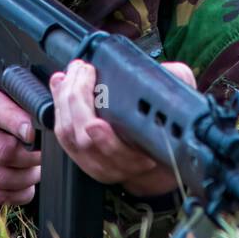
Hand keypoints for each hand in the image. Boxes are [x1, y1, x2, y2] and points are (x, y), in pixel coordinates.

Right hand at [0, 73, 41, 208]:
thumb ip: (4, 99)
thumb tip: (42, 113)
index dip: (15, 121)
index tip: (32, 133)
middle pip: (1, 150)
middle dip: (31, 157)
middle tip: (44, 156)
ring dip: (26, 178)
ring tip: (36, 172)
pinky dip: (14, 194)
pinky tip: (24, 187)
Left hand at [49, 57, 196, 197]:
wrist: (156, 155)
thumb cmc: (166, 126)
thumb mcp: (180, 105)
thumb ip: (179, 87)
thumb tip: (170, 73)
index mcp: (144, 159)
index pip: (121, 156)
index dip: (105, 142)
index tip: (95, 124)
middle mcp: (117, 166)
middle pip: (87, 141)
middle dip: (80, 101)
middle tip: (85, 71)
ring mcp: (95, 164)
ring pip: (70, 136)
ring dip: (66, 99)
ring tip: (73, 72)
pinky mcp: (79, 156)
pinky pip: (62, 133)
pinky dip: (58, 105)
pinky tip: (60, 84)